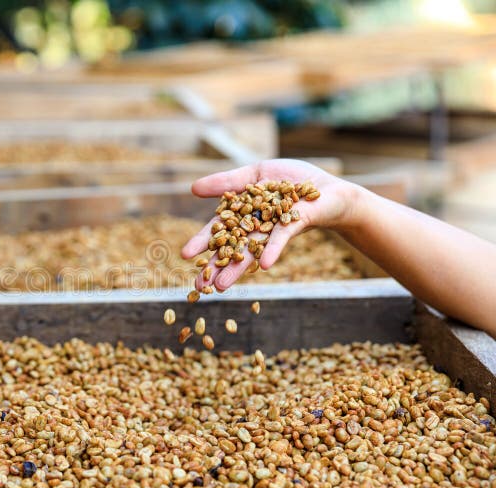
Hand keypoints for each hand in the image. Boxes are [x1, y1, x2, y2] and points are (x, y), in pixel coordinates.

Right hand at [181, 159, 363, 291]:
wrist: (330, 186)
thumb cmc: (292, 180)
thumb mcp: (254, 173)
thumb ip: (226, 182)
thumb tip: (192, 189)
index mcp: (243, 214)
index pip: (219, 229)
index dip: (203, 241)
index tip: (185, 256)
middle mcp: (257, 226)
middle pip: (232, 247)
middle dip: (215, 266)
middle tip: (199, 285)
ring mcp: (274, 229)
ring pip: (252, 250)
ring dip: (237, 269)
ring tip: (220, 287)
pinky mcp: (294, 224)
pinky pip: (280, 238)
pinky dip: (272, 250)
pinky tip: (263, 265)